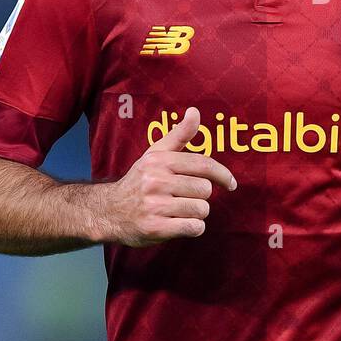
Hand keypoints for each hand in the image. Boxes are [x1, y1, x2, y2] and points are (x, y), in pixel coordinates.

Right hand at [101, 106, 236, 247]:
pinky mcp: (155, 228)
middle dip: (200, 196)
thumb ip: (179, 135)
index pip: (203, 164)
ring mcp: (154, 206)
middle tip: (185, 198)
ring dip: (196, 213)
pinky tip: (180, 224)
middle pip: (205, 189)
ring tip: (180, 211)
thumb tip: (195, 112)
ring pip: (201, 209)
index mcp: (159, 161)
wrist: (109, 211)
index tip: (231, 184)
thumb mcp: (155, 155)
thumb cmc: (140, 181)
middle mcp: (155, 181)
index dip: (223, 175)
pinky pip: (193, 228)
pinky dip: (193, 228)